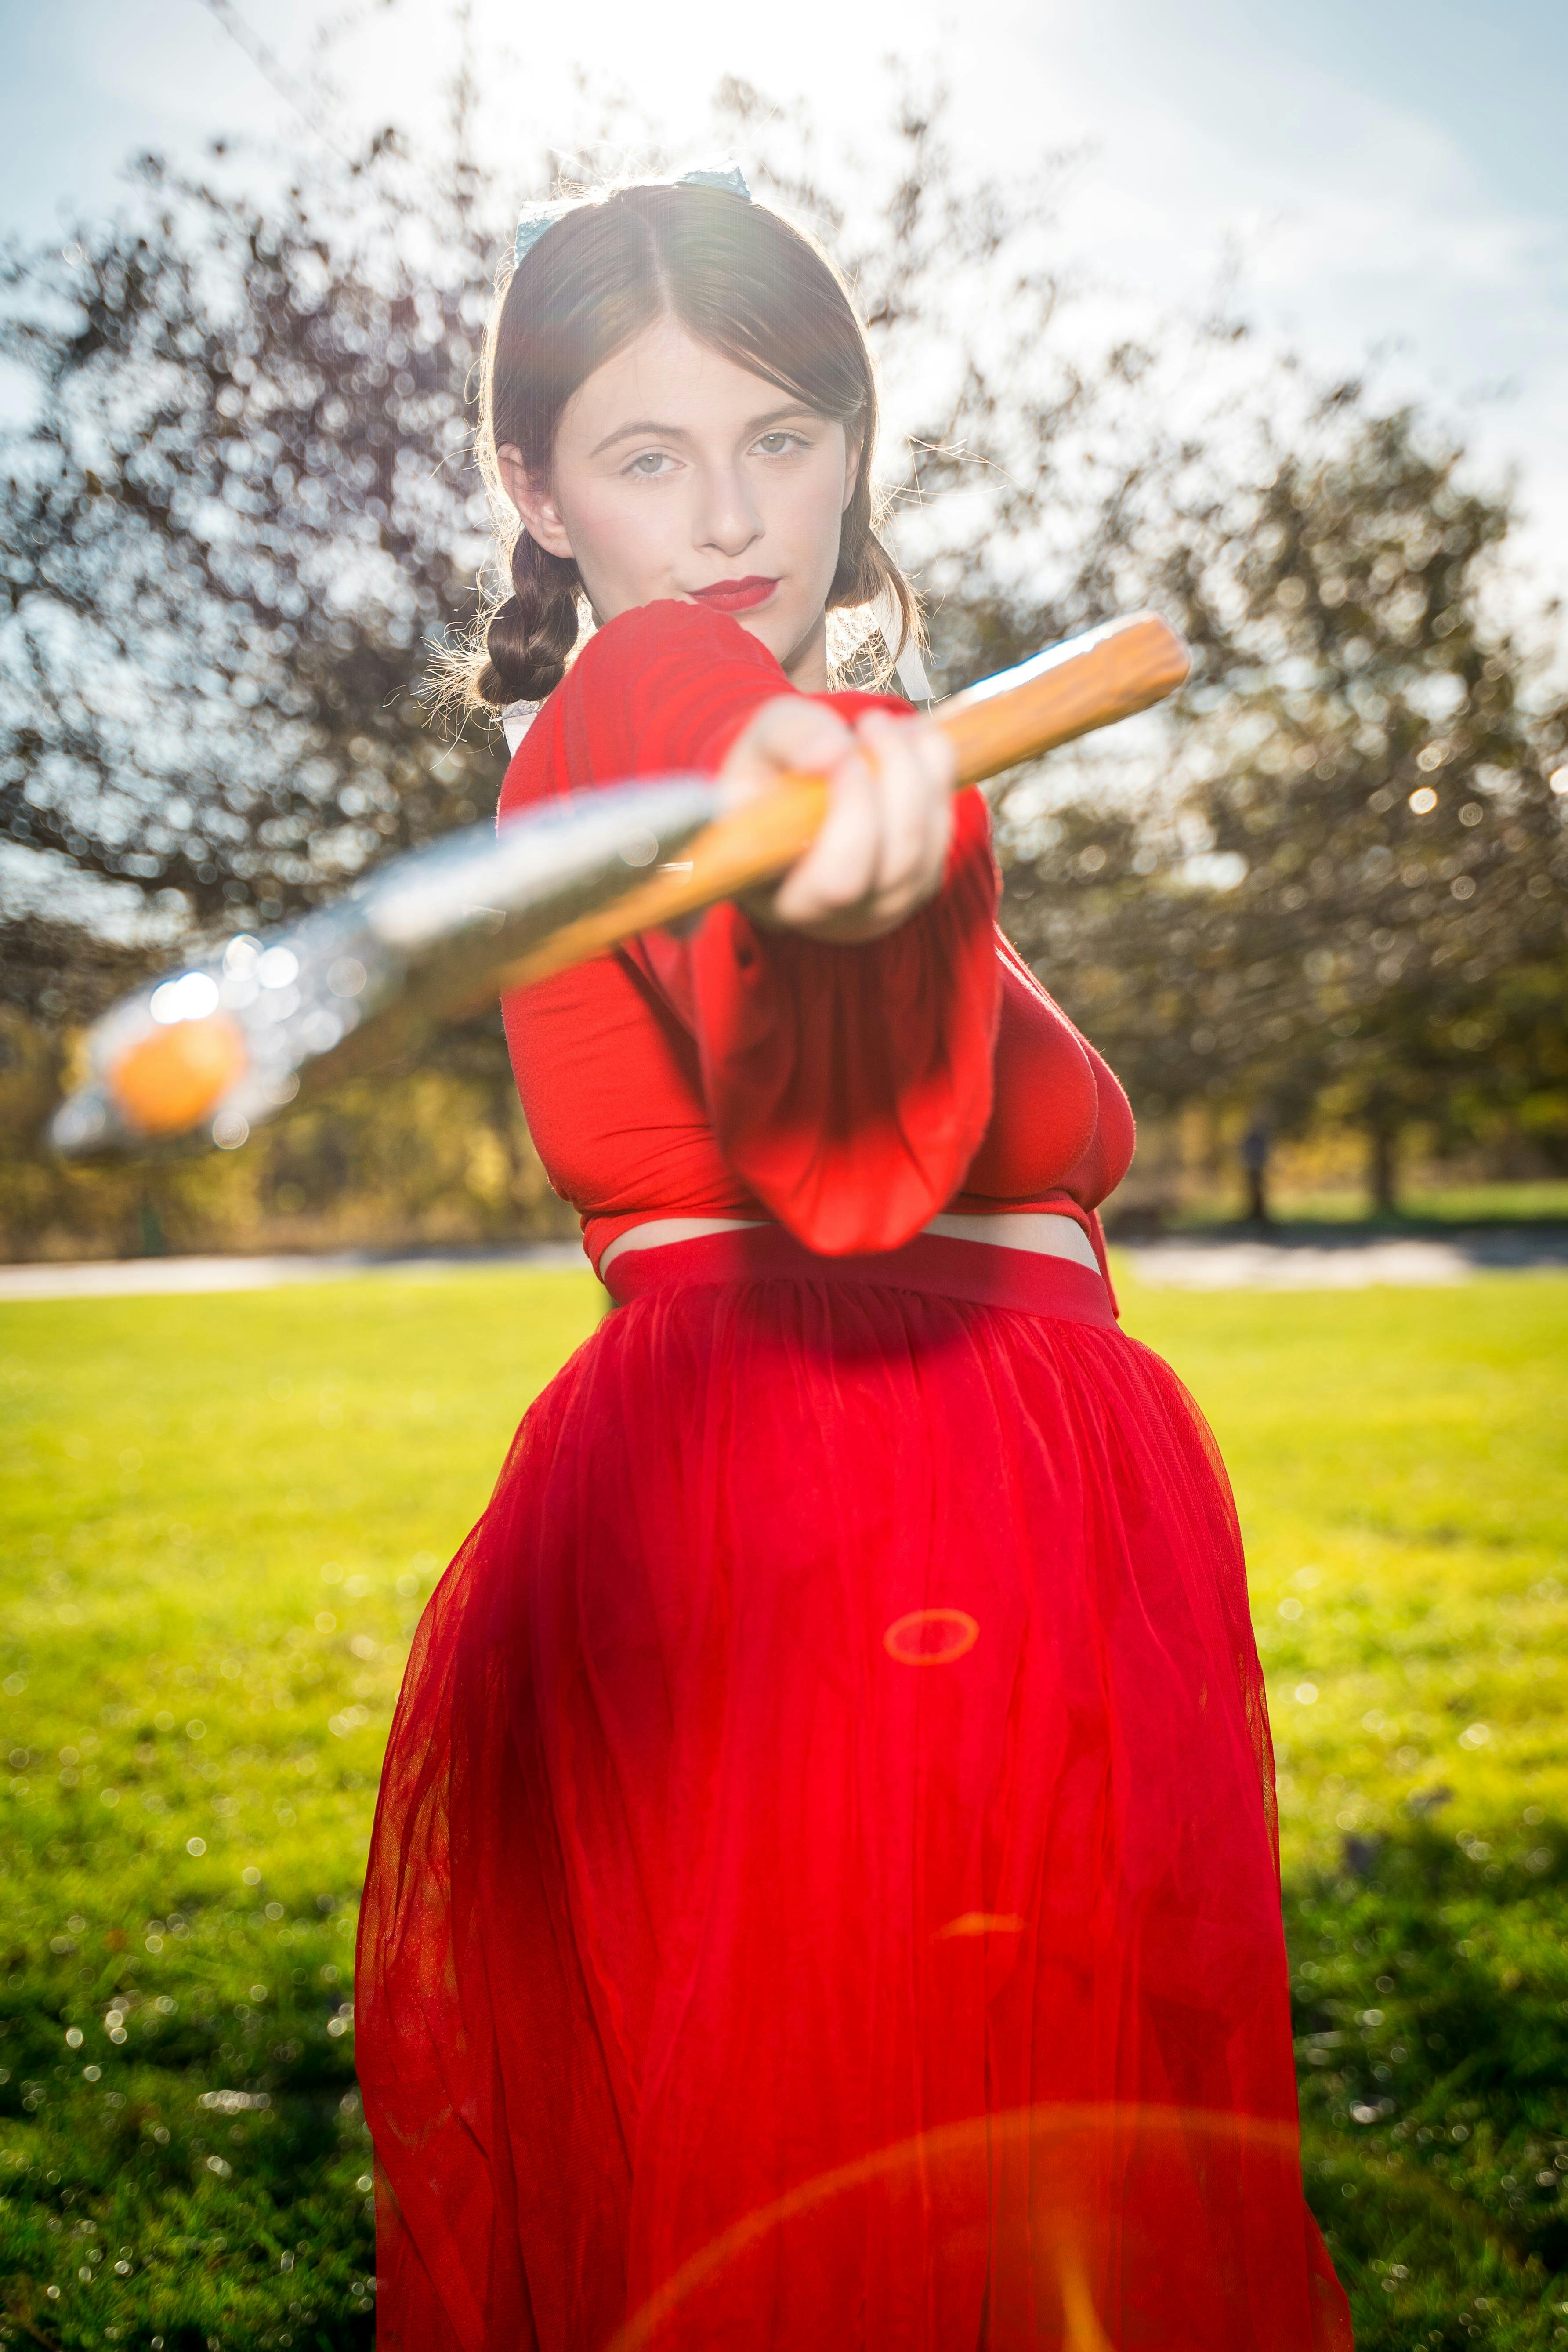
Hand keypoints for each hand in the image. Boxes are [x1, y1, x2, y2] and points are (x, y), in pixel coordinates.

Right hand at [718, 696, 955, 943]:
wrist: (788, 792)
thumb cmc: (766, 776)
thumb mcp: (758, 745)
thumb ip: (786, 739)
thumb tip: (832, 751)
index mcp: (786, 899)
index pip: (838, 882)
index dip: (854, 816)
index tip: (844, 753)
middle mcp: (842, 919)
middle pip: (897, 862)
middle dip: (896, 778)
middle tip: (872, 722)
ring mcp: (888, 906)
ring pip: (928, 842)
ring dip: (919, 768)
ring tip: (883, 724)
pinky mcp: (921, 882)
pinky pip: (946, 827)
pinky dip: (936, 772)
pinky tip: (906, 741)